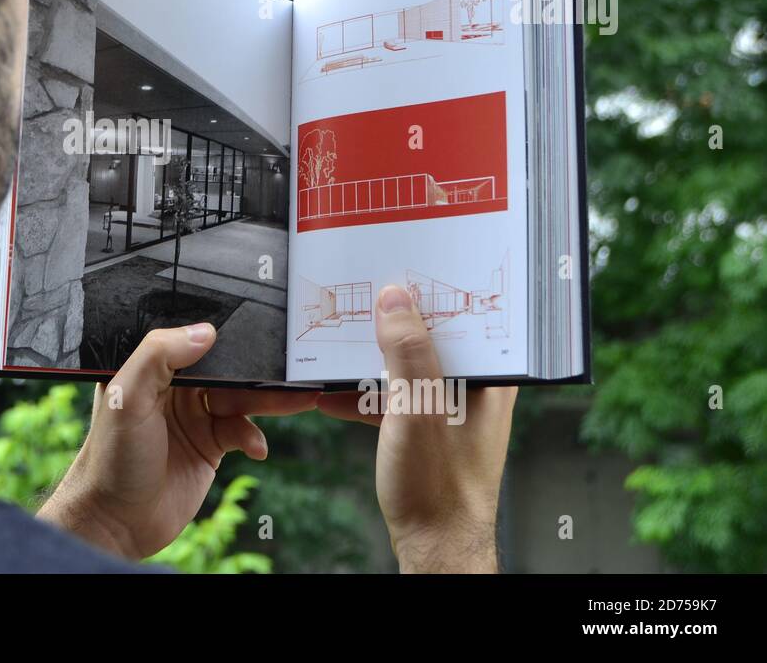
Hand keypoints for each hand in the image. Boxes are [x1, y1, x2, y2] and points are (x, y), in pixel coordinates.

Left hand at [37, 323, 316, 560]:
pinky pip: (242, 430)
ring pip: (240, 397)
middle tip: (292, 367)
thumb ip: (159, 356)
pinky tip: (255, 448)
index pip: (192, 341)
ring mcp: (193, 417)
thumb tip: (205, 331)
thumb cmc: (110, 458)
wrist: (117, 522)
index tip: (258, 331)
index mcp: (149, 368)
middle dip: (257, 368)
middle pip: (225, 369)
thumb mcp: (127, 397)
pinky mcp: (209, 446)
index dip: (225, 337)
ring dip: (268, 400)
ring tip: (298, 399)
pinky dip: (253, 436)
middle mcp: (173, 389)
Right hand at [317, 285, 515, 572]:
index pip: (470, 318)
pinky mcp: (425, 430)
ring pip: (408, 368)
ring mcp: (448, 411)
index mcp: (488, 380)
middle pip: (433, 338)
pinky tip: (328, 394)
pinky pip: (393, 399)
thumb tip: (394, 299)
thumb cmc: (438, 487)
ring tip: (336, 345)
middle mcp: (473, 390)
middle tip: (363, 297)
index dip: (439, 291)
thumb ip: (408, 352)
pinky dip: (363, 395)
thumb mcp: (418, 410)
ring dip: (371, 360)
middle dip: (395, 322)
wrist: (433, 547)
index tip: (407, 269)